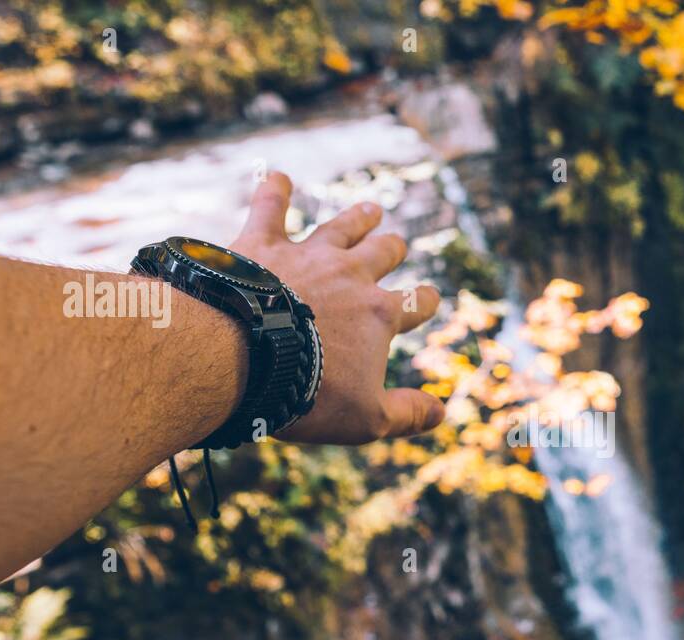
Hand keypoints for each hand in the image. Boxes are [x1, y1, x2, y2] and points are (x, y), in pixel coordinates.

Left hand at [229, 171, 443, 444]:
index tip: (428, 300)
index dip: (424, 301)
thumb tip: (441, 414)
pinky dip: (273, 191)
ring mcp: (307, 255)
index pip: (415, 302)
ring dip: (357, 218)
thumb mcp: (366, 418)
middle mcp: (350, 276)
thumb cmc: (306, 393)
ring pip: (341, 228)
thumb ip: (406, 414)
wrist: (242, 358)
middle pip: (382, 254)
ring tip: (370, 209)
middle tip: (395, 244)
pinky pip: (269, 209)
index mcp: (379, 315)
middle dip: (391, 250)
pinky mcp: (261, 244)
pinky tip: (277, 177)